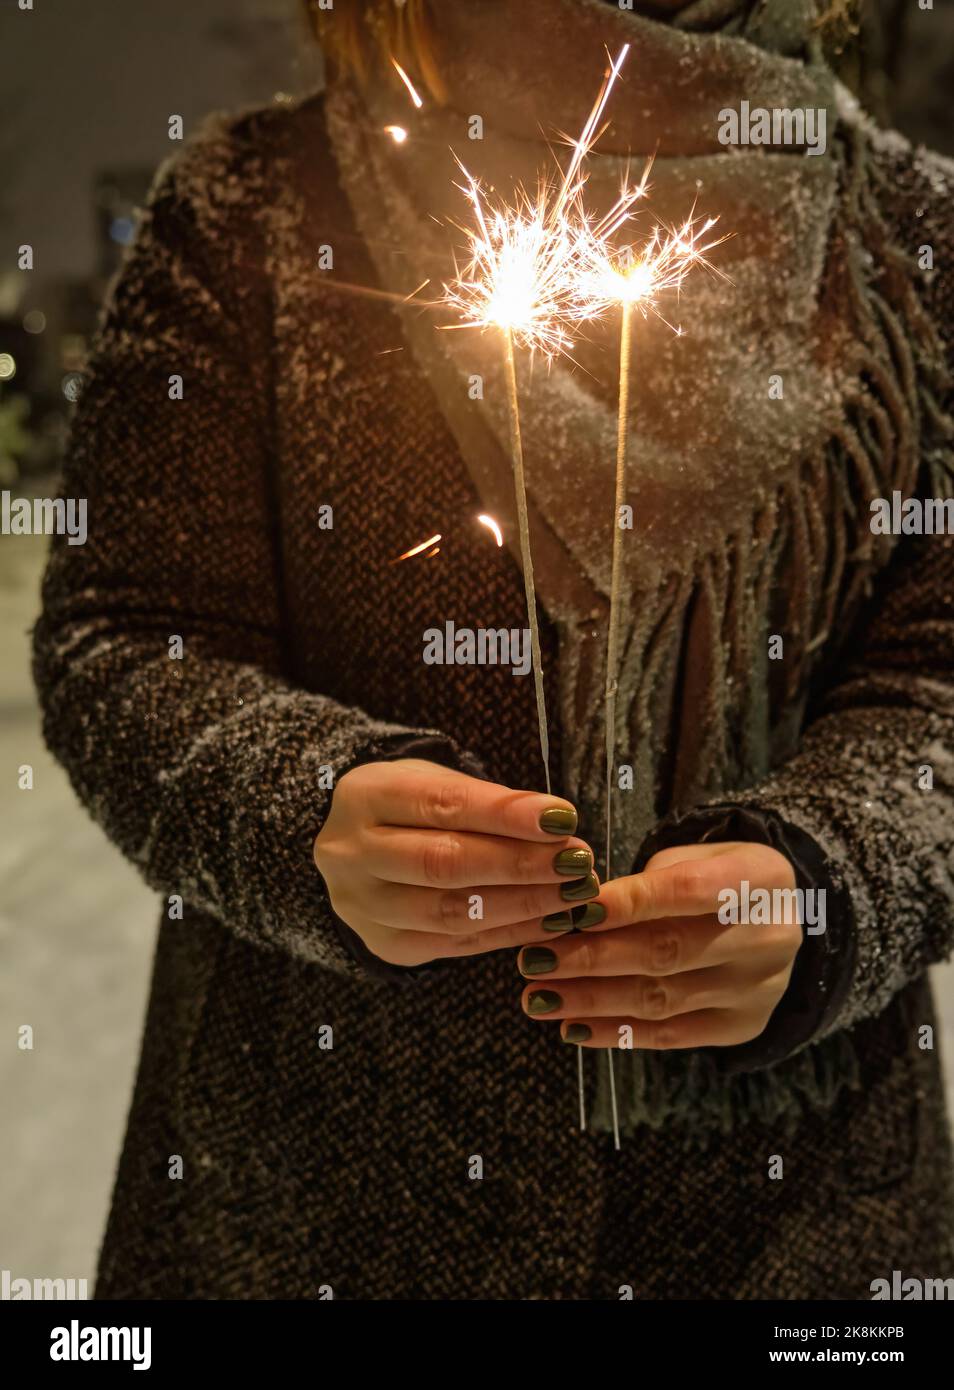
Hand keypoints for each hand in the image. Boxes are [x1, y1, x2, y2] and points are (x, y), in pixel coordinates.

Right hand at [313, 759, 598, 965]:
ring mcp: (366, 907)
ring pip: (451, 913)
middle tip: (576, 861)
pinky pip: (456, 945)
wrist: (348, 849)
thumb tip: (556, 825)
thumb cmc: (406, 808)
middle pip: (444, 863)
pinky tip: (551, 920)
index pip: (442, 805)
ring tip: (573, 893)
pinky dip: (510, 933)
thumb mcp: (434, 782)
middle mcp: (355, 855)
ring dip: (523, 905)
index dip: (505, 814)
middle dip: (520, 864)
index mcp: (366, 798)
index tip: (562, 817)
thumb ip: (488, 802)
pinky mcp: (387, 946)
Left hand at [517, 840, 801, 1048]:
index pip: (687, 892)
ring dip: (592, 1001)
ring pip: (662, 1000)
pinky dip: (617, 1033)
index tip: (570, 910)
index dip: (627, 903)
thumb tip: (579, 909)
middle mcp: (767, 939)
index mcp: (760, 879)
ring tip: (538, 996)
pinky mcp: (741, 1026)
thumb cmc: (719, 876)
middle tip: (534, 959)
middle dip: (593, 958)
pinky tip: (572, 1027)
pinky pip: (671, 1036)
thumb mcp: (698, 855)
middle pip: (668, 952)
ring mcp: (757, 989)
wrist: (784, 918)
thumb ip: (649, 879)